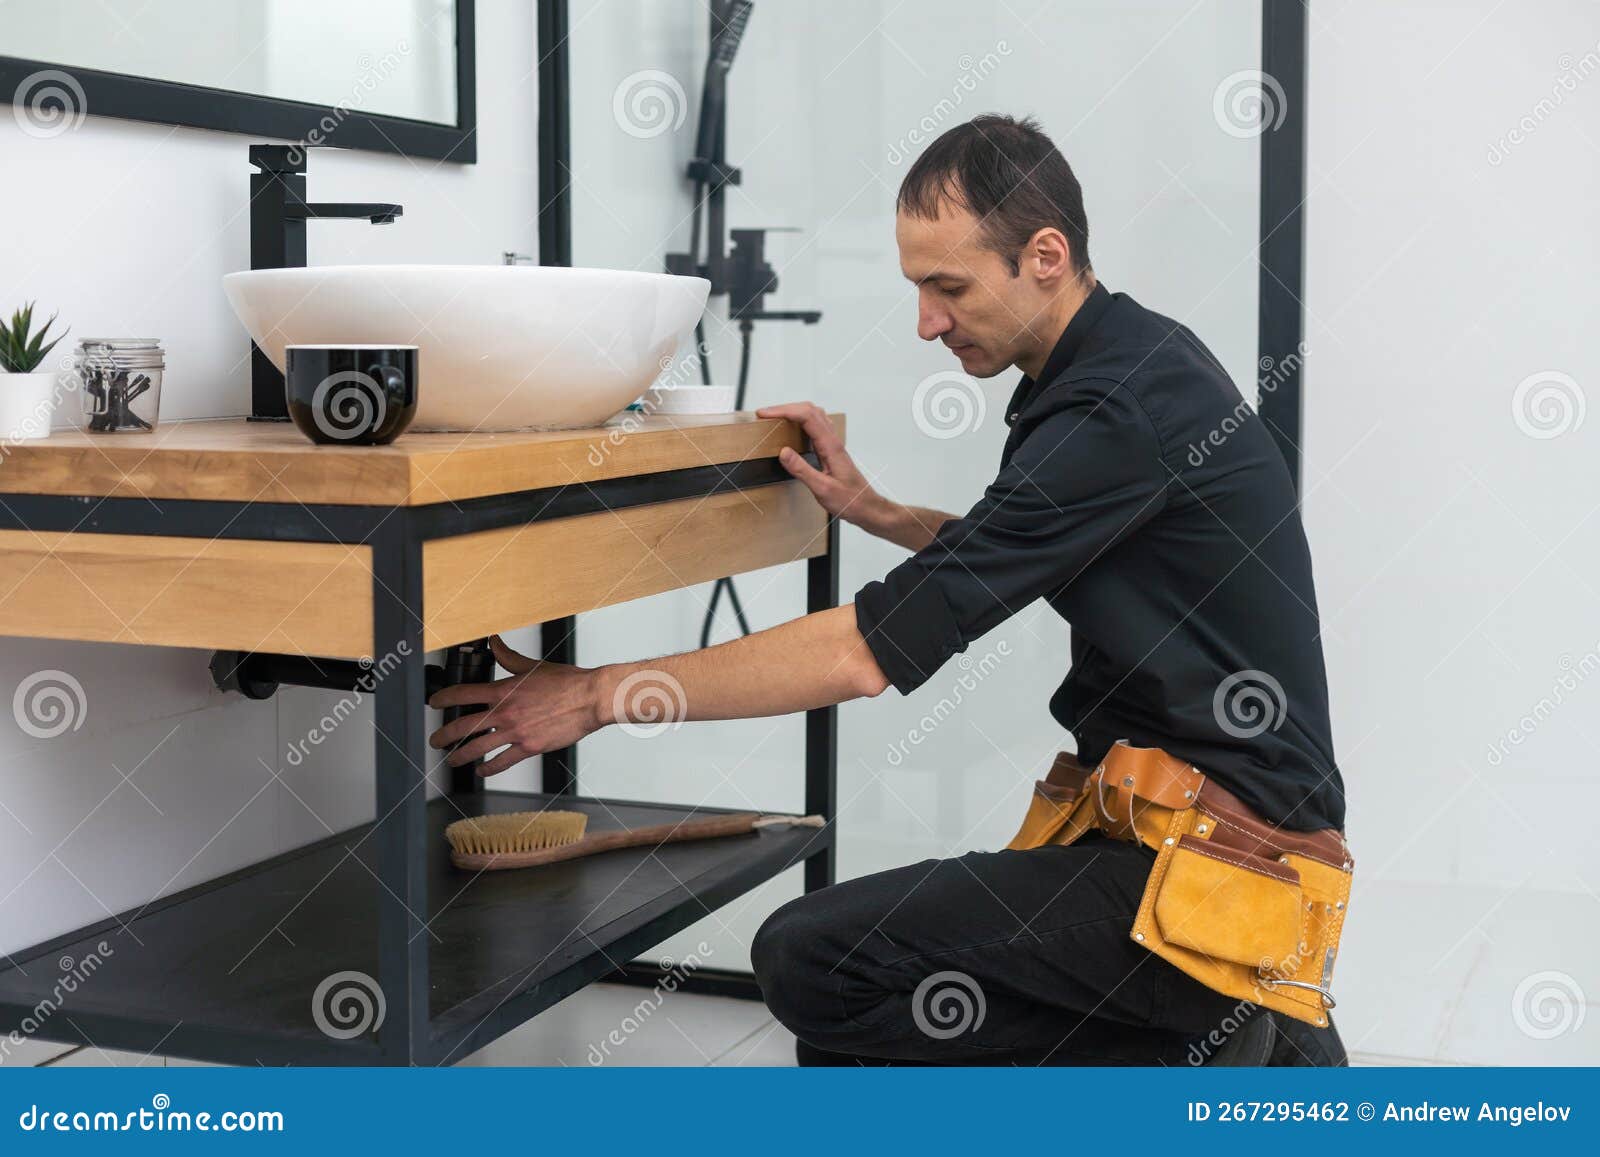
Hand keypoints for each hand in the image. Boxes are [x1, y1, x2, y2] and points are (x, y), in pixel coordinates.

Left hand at [426, 634, 603, 776]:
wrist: (589, 699)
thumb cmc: (567, 683)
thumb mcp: (533, 666)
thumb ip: (509, 656)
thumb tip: (495, 642)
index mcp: (504, 691)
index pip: (462, 694)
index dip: (442, 699)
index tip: (434, 703)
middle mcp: (505, 713)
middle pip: (462, 726)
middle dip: (443, 736)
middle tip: (435, 740)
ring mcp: (516, 732)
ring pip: (477, 748)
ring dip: (459, 756)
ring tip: (451, 759)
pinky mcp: (529, 747)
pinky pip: (501, 762)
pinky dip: (488, 768)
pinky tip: (481, 769)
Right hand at [757, 402, 886, 526]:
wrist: (866, 506)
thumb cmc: (849, 500)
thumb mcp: (822, 489)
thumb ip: (802, 470)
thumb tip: (783, 452)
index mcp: (831, 447)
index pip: (806, 417)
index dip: (784, 411)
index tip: (765, 414)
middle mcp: (833, 441)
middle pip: (809, 410)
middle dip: (785, 408)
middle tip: (765, 414)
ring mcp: (833, 444)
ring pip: (814, 415)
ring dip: (793, 411)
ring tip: (775, 418)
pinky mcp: (831, 450)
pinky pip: (816, 426)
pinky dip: (801, 421)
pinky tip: (793, 429)